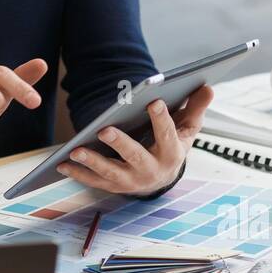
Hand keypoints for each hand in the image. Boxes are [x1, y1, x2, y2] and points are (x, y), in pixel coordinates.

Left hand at [58, 84, 212, 194]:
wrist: (163, 178)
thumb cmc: (172, 145)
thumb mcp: (187, 128)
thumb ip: (196, 107)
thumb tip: (208, 86)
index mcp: (171, 153)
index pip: (168, 135)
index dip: (161, 119)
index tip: (153, 101)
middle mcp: (152, 170)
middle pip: (135, 156)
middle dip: (120, 144)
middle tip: (104, 130)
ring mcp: (132, 180)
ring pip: (111, 172)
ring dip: (92, 162)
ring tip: (75, 150)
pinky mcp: (114, 186)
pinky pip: (95, 181)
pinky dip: (78, 173)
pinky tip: (63, 163)